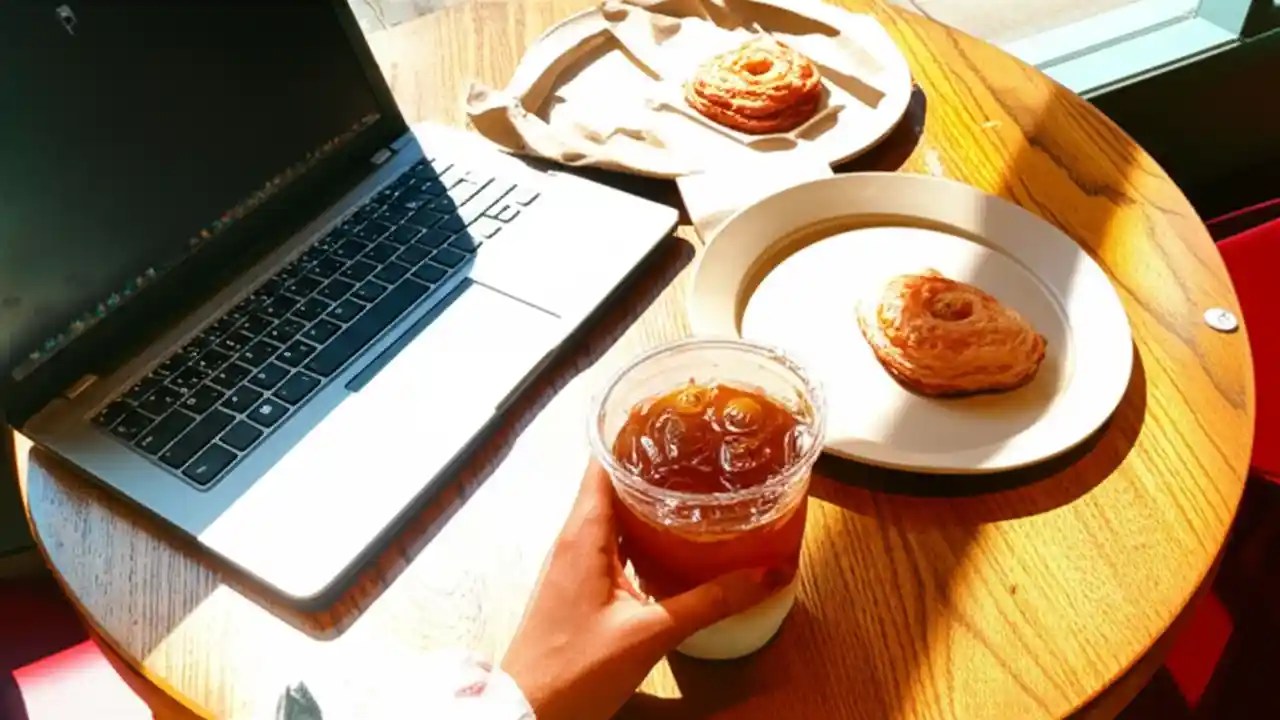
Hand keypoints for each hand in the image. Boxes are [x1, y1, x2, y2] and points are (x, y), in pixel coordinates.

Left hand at [501, 460, 790, 719]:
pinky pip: (612, 542)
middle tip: (701, 447)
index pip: (604, 459)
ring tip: (695, 484)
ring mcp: (574, 562)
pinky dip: (643, 531)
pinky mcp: (580, 585)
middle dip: (655, 461)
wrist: (529, 716)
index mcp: (582, 533)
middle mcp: (573, 538)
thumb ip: (711, 601)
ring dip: (650, 497)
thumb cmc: (573, 673)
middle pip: (612, 479)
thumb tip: (768, 572)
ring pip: (613, 511)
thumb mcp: (651, 633)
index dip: (636, 432)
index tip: (675, 415)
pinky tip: (674, 540)